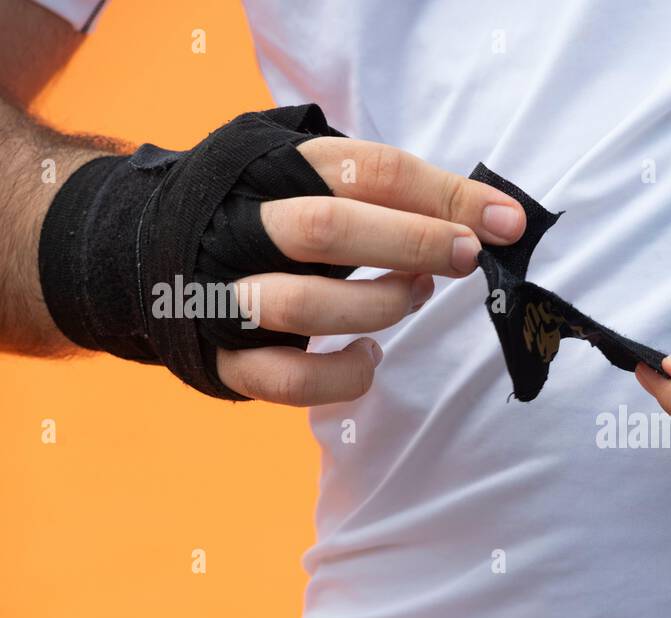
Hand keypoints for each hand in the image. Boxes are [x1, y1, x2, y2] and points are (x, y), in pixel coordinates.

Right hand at [216, 138, 525, 404]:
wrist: (146, 252)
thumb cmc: (267, 216)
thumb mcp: (317, 181)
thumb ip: (392, 193)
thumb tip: (497, 219)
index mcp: (274, 168)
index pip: (369, 171)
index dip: (445, 197)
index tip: (506, 224)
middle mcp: (241, 226)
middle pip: (328, 230)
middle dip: (412, 244)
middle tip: (466, 258)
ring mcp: (223, 291)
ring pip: (304, 304)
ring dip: (378, 306)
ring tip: (413, 297)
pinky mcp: (221, 354)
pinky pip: (287, 378)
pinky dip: (342, 376)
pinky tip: (369, 358)